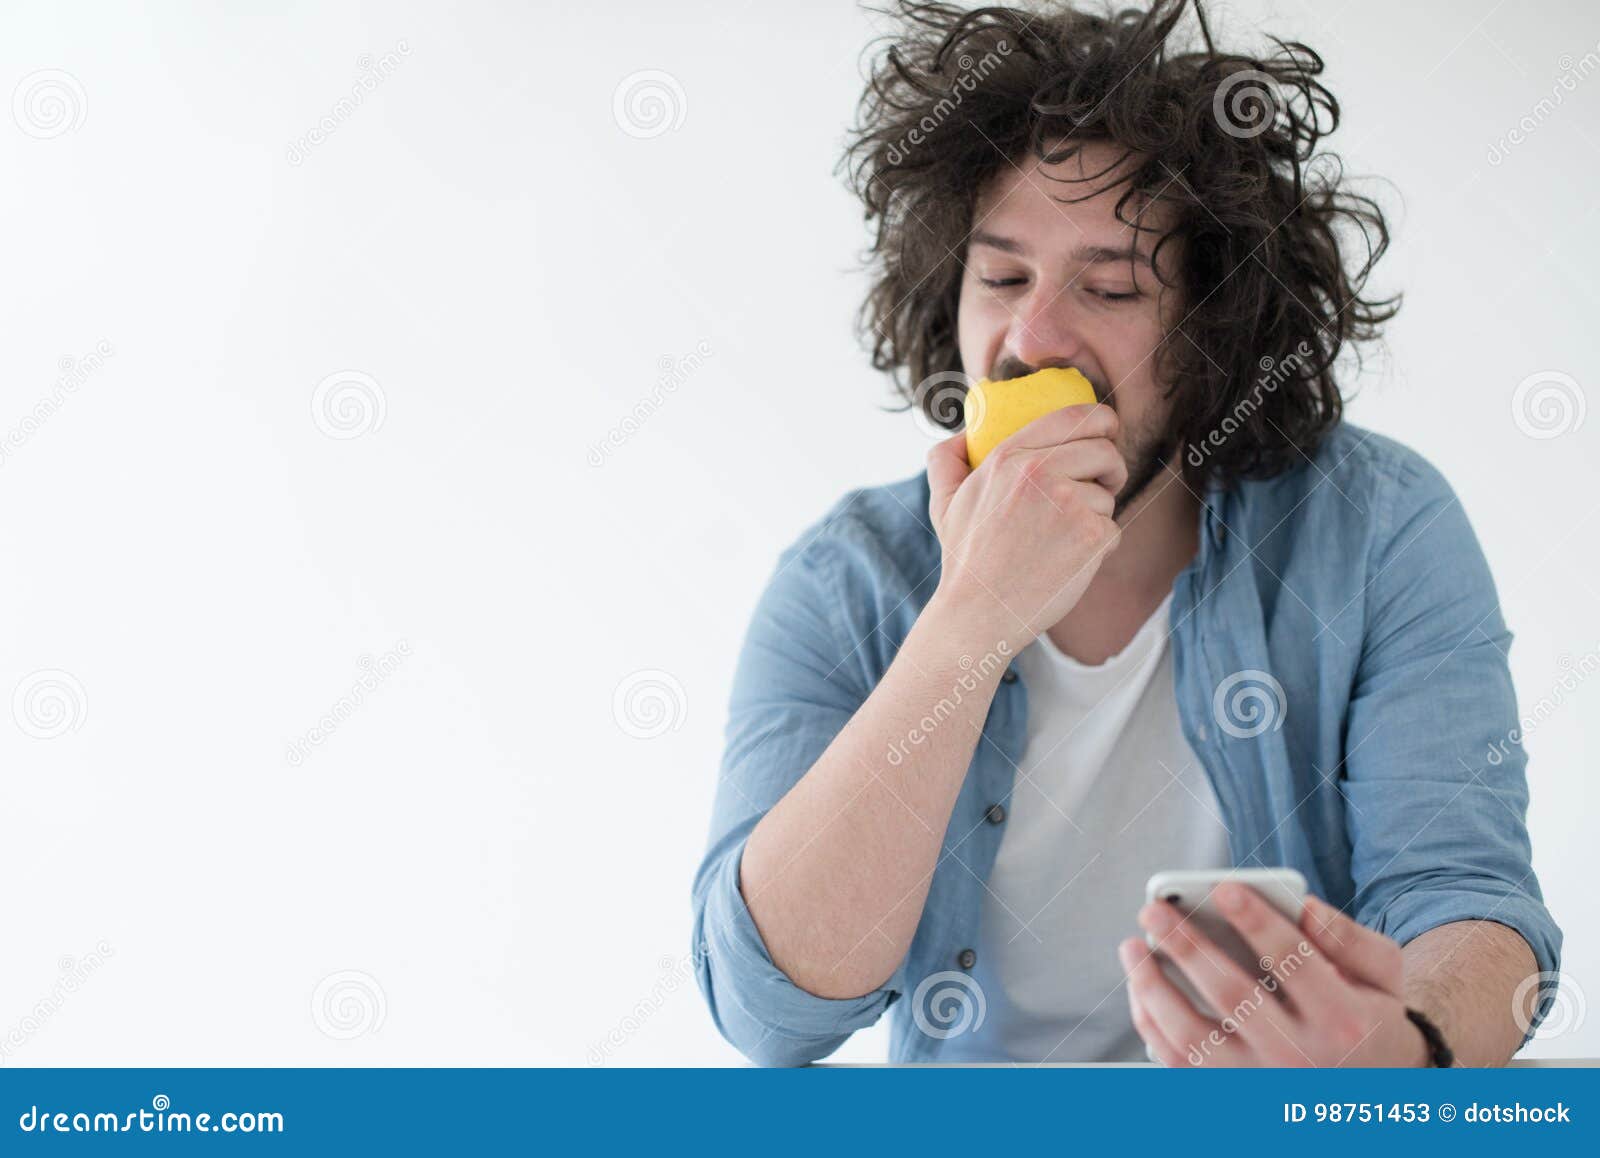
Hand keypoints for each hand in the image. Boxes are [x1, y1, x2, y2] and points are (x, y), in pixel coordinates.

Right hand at [926, 403, 1125, 649]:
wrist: (979, 613)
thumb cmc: (965, 559)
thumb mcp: (943, 502)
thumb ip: (947, 459)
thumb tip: (965, 434)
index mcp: (1007, 458)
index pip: (1074, 417)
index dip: (1102, 420)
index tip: (1108, 431)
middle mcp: (1039, 474)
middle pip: (1105, 451)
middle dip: (1111, 467)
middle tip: (1103, 483)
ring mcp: (1069, 505)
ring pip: (1108, 495)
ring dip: (1096, 515)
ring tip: (1061, 539)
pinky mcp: (1092, 536)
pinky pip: (1113, 530)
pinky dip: (1099, 547)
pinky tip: (1069, 561)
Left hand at [1117, 886, 1431, 1066]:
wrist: (1372, 1094)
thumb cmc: (1369, 1018)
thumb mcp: (1384, 978)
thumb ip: (1351, 938)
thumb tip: (1306, 907)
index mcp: (1343, 1018)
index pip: (1293, 961)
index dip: (1257, 921)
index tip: (1223, 888)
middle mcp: (1299, 1057)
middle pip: (1233, 995)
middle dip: (1187, 947)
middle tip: (1152, 910)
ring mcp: (1260, 1083)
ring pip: (1193, 1038)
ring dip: (1154, 988)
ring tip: (1133, 946)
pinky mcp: (1231, 1096)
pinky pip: (1178, 1065)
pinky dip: (1152, 1026)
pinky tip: (1139, 987)